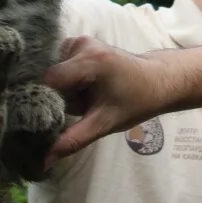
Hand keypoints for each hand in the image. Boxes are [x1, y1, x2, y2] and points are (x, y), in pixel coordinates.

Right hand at [42, 36, 170, 167]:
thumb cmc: (137, 101)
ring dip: (63, 91)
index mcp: (92, 60)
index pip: (49, 81)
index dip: (44, 102)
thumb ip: (73, 140)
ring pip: (53, 73)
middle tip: (80, 109)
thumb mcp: (105, 123)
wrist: (157, 80)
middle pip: (49, 77)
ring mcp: (80, 41)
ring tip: (86, 98)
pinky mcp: (79, 44)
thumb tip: (44, 161)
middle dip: (57, 98)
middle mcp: (82, 44)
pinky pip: (60, 66)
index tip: (48, 120)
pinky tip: (83, 89)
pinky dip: (67, 82)